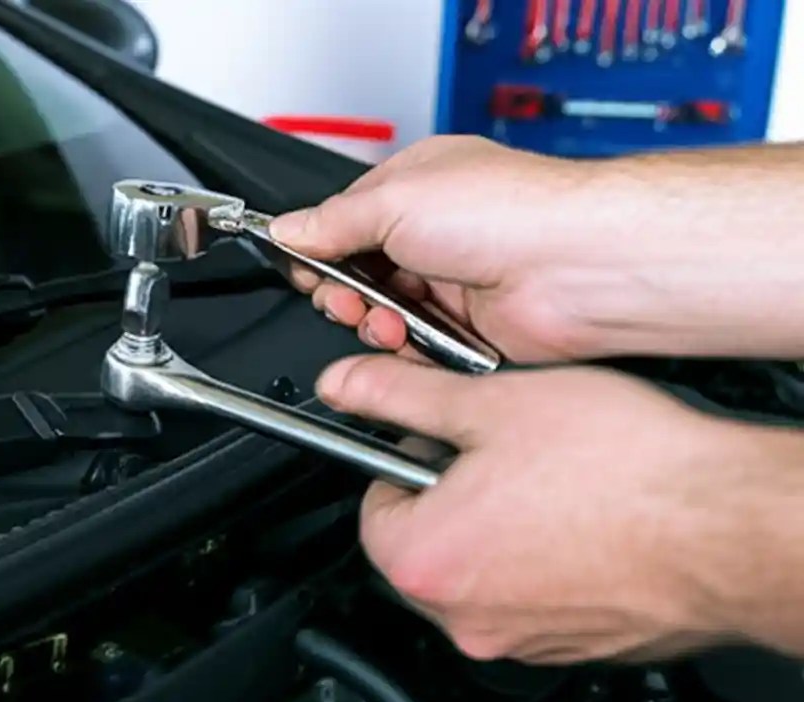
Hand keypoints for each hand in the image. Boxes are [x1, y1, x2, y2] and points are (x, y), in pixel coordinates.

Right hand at [272, 135, 803, 361]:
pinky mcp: (466, 329)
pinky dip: (405, 350)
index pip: (342, 222)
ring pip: (381, 316)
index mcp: (415, 188)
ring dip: (372, 322)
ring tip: (383, 318)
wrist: (577, 268)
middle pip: (357, 274)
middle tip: (343, 297)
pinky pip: (414, 350)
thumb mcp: (394, 200)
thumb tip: (286, 230)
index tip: (303, 266)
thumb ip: (331, 222)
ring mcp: (450, 283)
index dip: (318, 248)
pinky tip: (409, 338)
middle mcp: (433, 235)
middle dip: (341, 291)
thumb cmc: (512, 213)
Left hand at [318, 354, 803, 663]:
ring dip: (502, 523)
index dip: (406, 455)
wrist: (729, 526)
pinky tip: (588, 515)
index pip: (372, 503)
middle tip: (505, 448)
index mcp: (424, 560)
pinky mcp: (577, 645)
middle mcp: (464, 618)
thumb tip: (348, 386)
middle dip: (453, 492)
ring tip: (556, 479)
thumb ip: (402, 396)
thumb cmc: (625, 471)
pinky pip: (537, 595)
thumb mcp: (492, 404)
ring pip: (484, 569)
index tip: (441, 435)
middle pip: (426, 541)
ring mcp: (523, 640)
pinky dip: (549, 558)